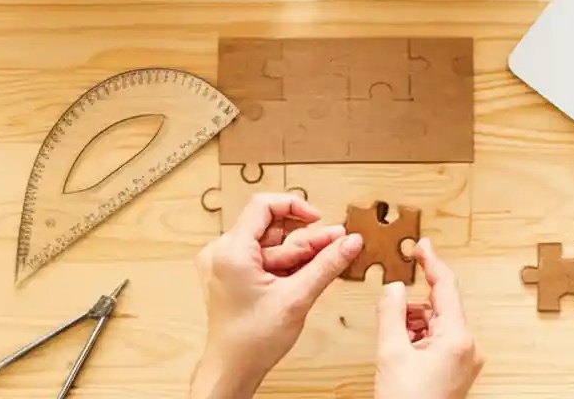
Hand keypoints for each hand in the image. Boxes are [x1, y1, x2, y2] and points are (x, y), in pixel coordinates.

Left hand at [191, 193, 363, 398]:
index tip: (318, 219)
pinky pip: (263, 257)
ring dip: (299, 252)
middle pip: (271, 228)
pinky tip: (308, 271)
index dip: (295, 206)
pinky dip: (286, 264)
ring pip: (271, 244)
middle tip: (336, 244)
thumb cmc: (252, 341)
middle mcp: (222, 253)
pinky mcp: (232, 274)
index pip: (263, 205)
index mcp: (231, 252)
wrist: (233, 369)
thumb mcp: (297, 297)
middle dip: (305, 238)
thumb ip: (327, 265)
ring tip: (325, 261)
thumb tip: (350, 242)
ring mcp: (226, 264)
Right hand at [375, 239, 483, 398]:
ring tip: (394, 347)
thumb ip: (392, 313)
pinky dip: (418, 339)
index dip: (431, 262)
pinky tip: (402, 353)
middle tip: (390, 319)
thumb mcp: (391, 353)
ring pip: (435, 324)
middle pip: (438, 308)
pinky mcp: (458, 369)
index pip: (446, 287)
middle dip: (412, 309)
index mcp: (458, 338)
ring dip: (413, 326)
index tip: (422, 246)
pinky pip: (438, 340)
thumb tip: (394, 288)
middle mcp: (468, 346)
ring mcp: (465, 359)